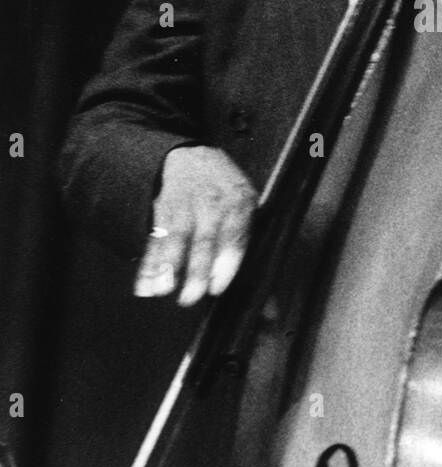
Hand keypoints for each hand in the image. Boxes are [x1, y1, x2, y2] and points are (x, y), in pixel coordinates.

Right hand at [134, 146, 257, 306]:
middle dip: (196, 271)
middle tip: (189, 299)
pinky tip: (144, 285)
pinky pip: (155, 238)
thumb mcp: (246, 211)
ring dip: (167, 266)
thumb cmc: (226, 193)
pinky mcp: (163, 208)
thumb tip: (272, 310)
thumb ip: (255, 260)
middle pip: (205, 239)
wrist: (192, 156)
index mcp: (241, 204)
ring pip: (176, 237)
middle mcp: (214, 203)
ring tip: (161, 292)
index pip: (235, 235)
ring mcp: (186, 203)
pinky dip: (149, 263)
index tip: (217, 288)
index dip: (226, 262)